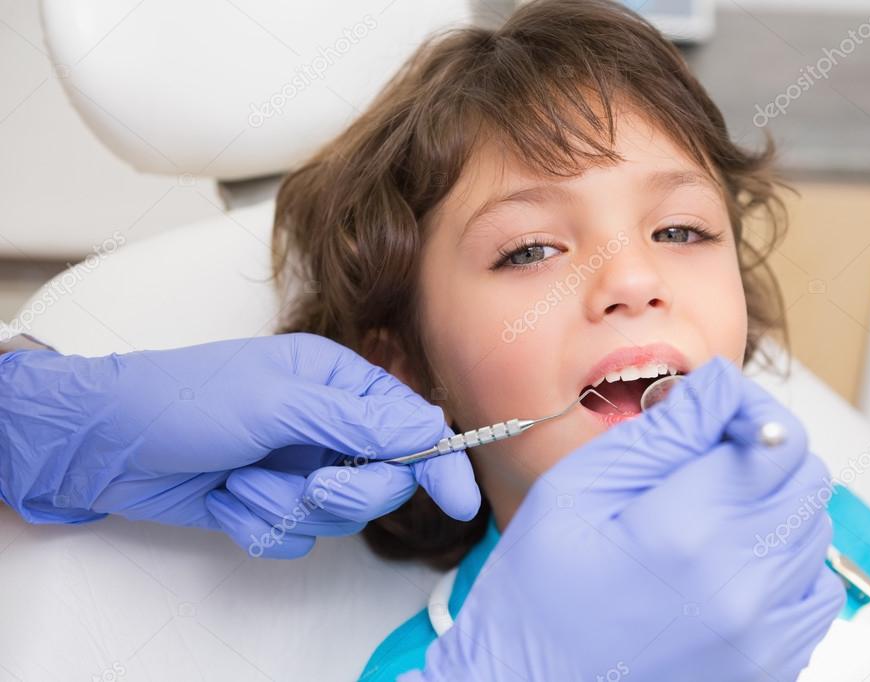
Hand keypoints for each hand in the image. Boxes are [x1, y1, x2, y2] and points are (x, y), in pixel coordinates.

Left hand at [0, 333, 479, 557]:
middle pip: (381, 480)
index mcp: (338, 383)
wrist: (107, 444)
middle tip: (312, 484)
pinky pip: (295, 535)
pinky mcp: (270, 501)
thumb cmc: (187, 402)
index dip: (438, 462)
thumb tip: (428, 432)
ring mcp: (298, 465)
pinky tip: (225, 496)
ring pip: (337, 515)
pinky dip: (258, 522)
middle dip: (345, 492)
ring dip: (287, 505)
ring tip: (244, 480)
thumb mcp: (282, 404)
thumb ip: (360, 423)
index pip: (410, 425)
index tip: (459, 499)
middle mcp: (325, 424)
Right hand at [406, 357, 843, 681]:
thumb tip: (718, 388)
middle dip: (762, 454)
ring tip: (706, 519)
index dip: (750, 411)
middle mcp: (742, 588)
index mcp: (686, 533)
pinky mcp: (773, 665)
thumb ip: (659, 434)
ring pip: (813, 530)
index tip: (716, 415)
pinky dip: (784, 564)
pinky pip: (816, 590)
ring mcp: (764, 636)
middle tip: (704, 464)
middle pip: (805, 479)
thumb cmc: (537, 598)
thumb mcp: (577, 493)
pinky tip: (728, 565)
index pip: (777, 438)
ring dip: (770, 506)